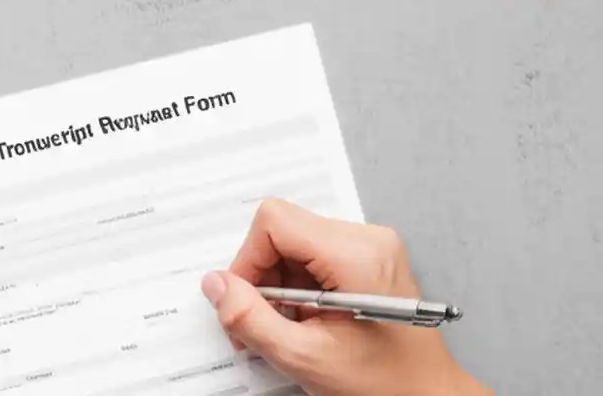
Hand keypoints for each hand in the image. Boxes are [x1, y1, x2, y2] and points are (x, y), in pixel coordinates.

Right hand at [201, 200, 491, 395]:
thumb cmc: (385, 384)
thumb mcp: (305, 358)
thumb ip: (250, 319)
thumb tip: (217, 286)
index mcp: (358, 255)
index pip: (275, 222)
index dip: (248, 260)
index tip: (243, 299)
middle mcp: (368, 240)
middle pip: (282, 231)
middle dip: (262, 278)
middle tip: (265, 323)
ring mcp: (370, 246)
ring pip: (292, 242)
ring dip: (278, 285)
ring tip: (291, 326)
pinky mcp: (366, 256)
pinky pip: (310, 255)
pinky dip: (296, 287)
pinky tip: (307, 319)